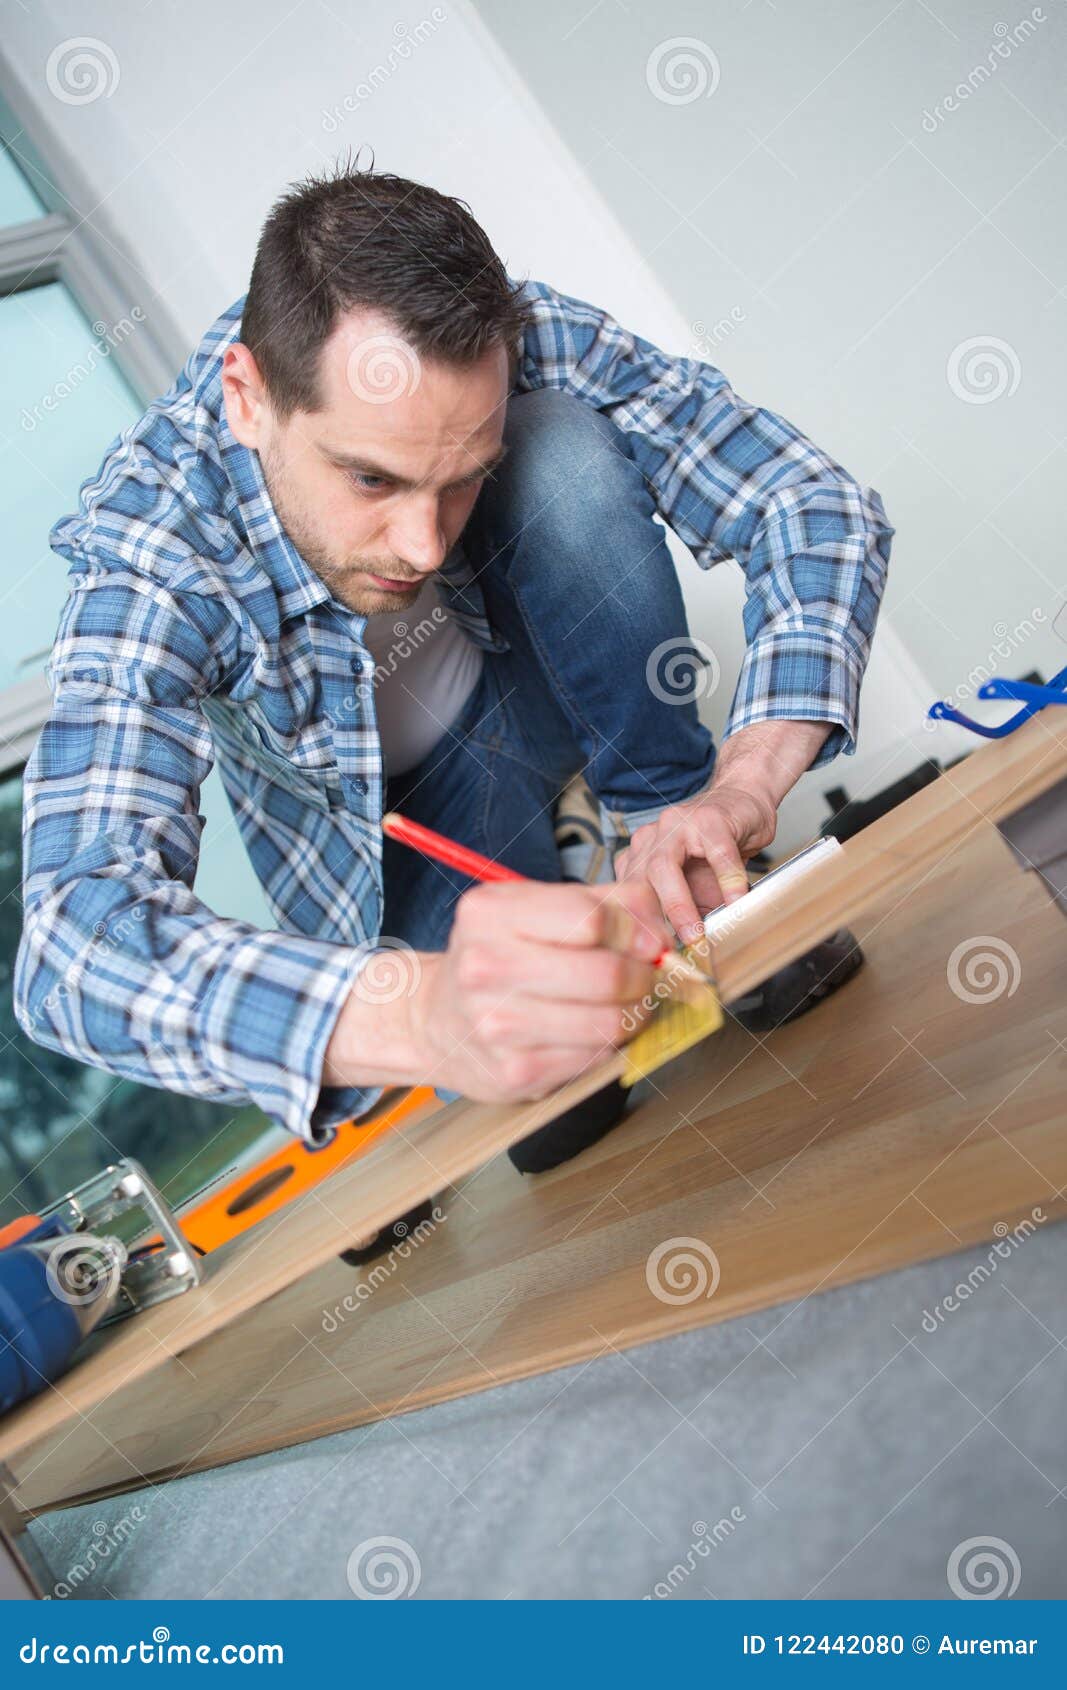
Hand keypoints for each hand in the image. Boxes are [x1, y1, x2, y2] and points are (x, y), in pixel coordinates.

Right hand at [323, 879, 672, 1102]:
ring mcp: (496, 1023)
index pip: (592, 918)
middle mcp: (484, 965)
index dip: (637, 931)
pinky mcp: (514, 1072)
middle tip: (647, 978)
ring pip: (608, 1021)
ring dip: (635, 1014)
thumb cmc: (499, 957)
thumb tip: (660, 928)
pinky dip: (609, 1044)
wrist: (437, 1022)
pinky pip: (595, 1057)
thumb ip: (607, 902)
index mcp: (490, 912)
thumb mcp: (536, 909)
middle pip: (605, 973)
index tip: (650, 942)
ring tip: (628, 1005)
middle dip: (644, 977)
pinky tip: (595, 1031)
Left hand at [614, 719, 831, 941]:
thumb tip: (678, 955)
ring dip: (680, 905)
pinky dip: (728, 880)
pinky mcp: (708, 818)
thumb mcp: (695, 888)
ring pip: (666, 867)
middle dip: (649, 921)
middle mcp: (649, 839)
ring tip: (698, 933)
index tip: (643, 960)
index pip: (625, 898)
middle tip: (663, 952)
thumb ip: (684, 914)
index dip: (633, 930)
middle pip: (637, 883)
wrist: (743, 803)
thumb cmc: (715, 850)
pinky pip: (717, 854)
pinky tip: (737, 900)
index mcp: (638, 857)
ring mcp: (675, 825)